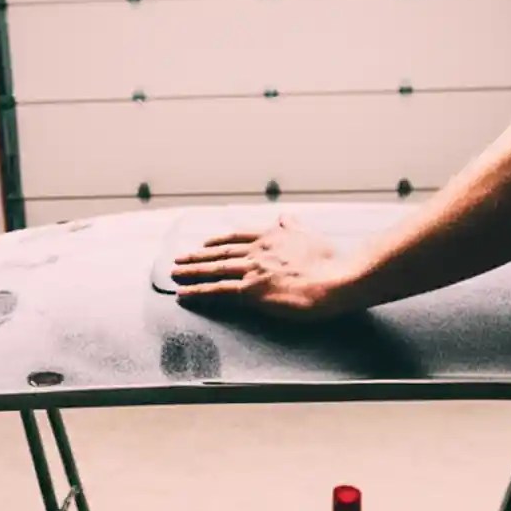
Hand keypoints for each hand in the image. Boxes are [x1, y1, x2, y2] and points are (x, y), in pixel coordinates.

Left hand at [171, 214, 355, 320]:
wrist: (336, 279)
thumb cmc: (331, 261)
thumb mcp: (310, 235)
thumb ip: (293, 226)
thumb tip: (285, 216)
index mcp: (272, 236)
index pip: (238, 237)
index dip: (219, 241)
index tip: (205, 243)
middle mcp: (258, 250)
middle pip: (220, 253)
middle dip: (197, 257)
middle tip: (179, 260)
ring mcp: (252, 270)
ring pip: (214, 269)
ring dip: (191, 271)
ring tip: (174, 274)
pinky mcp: (251, 291)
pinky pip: (218, 291)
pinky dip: (198, 291)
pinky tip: (183, 294)